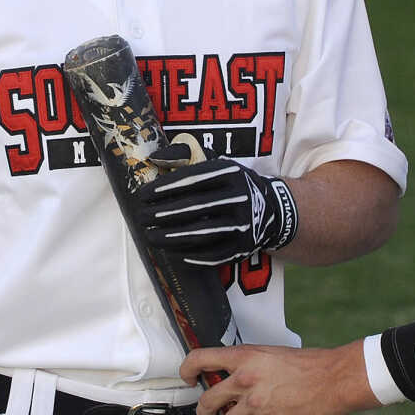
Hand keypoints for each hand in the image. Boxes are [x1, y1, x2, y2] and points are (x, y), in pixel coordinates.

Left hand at [138, 141, 297, 264]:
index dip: (164, 188)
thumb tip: (153, 158)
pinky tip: (173, 253)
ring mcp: (244, 224)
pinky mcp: (245, 247)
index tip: (142, 195)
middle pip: (195, 207)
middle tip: (141, 217)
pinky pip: (214, 255)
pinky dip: (192, 256)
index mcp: (230, 173)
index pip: (192, 180)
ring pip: (202, 233)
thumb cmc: (232, 185)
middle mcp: (239, 197)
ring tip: (150, 236)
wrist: (272, 209)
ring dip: (172, 237)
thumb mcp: (218, 164)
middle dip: (163, 214)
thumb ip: (186, 157)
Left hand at [180, 341, 379, 414]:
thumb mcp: (270, 355)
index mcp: (244, 357)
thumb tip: (234, 377)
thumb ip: (249, 365)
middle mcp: (245, 378)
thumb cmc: (306, 364)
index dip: (187, 369)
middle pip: (208, 400)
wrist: (331, 378)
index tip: (187, 378)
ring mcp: (256, 402)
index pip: (201, 358)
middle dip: (203, 412)